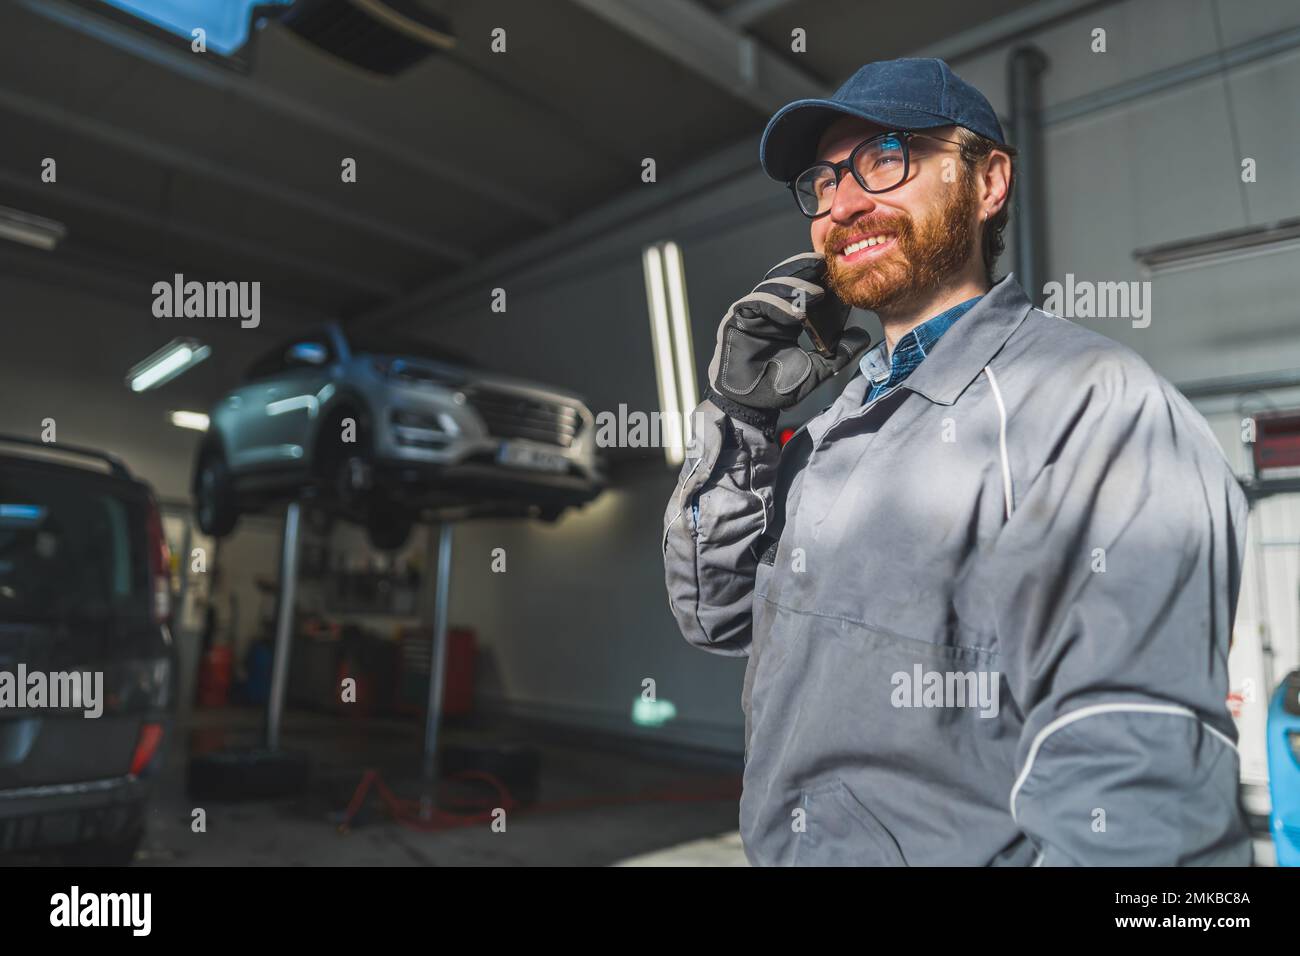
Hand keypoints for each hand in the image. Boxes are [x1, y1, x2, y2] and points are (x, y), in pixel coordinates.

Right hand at [705, 252, 870, 411]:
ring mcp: (753, 314)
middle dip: (804, 270)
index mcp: (786, 319)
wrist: (751, 406)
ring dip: (794, 287)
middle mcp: (769, 312)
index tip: (837, 273)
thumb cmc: (778, 389)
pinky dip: (777, 305)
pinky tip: (796, 313)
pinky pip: (757, 304)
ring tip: (817, 293)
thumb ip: (839, 354)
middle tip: (824, 265)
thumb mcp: (817, 370)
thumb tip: (863, 336)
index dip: (816, 279)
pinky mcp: (738, 320)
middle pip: (785, 280)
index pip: (801, 290)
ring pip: (771, 288)